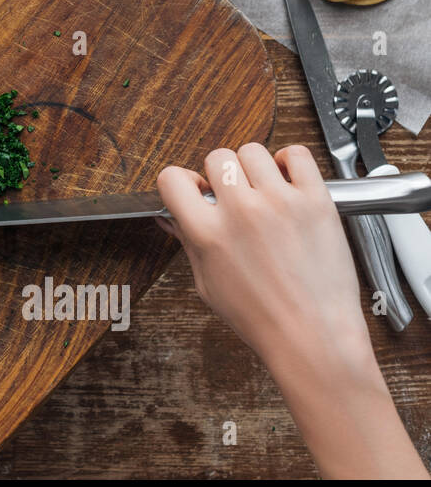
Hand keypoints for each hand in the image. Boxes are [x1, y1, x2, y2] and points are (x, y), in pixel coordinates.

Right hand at [156, 143, 368, 365]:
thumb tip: (172, 218)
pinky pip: (297, 154)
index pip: (173, 179)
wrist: (312, 335)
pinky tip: (288, 180)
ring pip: (252, 151)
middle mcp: (242, 212)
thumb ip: (189, 243)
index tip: (194, 189)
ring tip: (263, 190)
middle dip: (219, 175)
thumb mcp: (207, 284)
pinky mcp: (315, 201)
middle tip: (232, 195)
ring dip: (252, 167)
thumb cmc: (262, 318)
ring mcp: (280, 202)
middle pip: (216, 158)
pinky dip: (290, 161)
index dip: (180, 182)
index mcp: (209, 233)